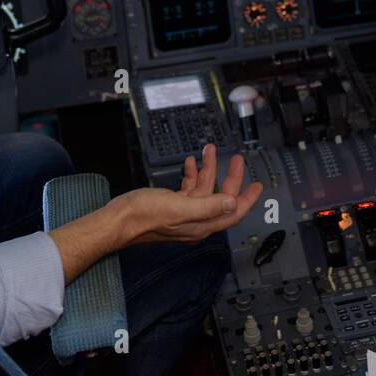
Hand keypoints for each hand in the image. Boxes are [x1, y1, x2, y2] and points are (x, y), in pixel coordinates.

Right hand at [115, 144, 261, 245]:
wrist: (118, 220)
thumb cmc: (143, 216)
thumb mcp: (179, 207)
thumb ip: (209, 206)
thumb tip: (233, 203)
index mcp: (200, 224)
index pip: (232, 213)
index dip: (247, 199)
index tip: (258, 186)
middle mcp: (195, 220)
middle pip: (220, 198)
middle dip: (230, 178)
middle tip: (236, 161)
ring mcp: (183, 213)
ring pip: (204, 190)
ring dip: (208, 170)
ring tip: (209, 152)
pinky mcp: (171, 206)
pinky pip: (188, 189)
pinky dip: (191, 175)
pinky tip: (190, 164)